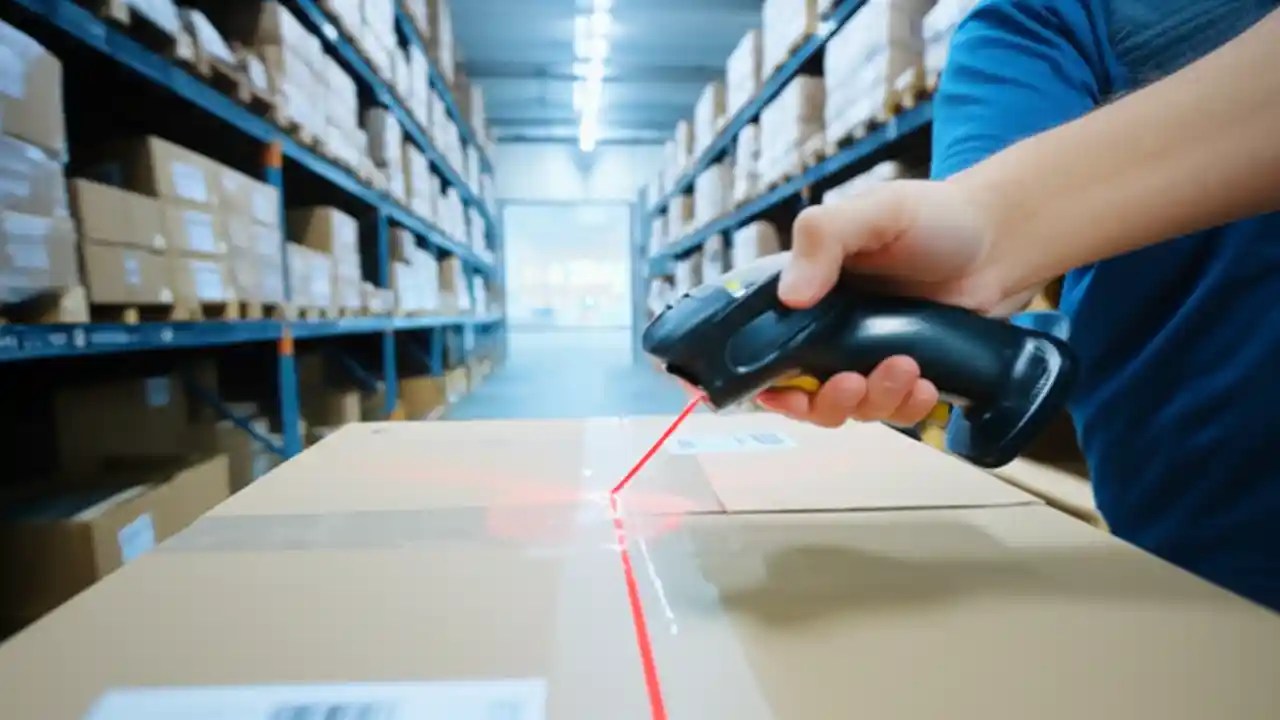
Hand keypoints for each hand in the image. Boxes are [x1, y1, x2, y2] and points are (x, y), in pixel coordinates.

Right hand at [757, 179, 1030, 427]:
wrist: (1002, 240)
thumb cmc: (934, 217)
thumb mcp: (874, 213)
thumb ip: (824, 239)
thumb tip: (789, 295)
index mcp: (807, 293)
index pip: (764, 347)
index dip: (765, 380)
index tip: (783, 393)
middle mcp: (829, 332)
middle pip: (805, 394)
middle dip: (827, 401)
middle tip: (854, 382)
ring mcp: (868, 357)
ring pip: (852, 408)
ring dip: (875, 400)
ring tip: (908, 368)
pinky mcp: (906, 376)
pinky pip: (895, 411)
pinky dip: (907, 407)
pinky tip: (926, 386)